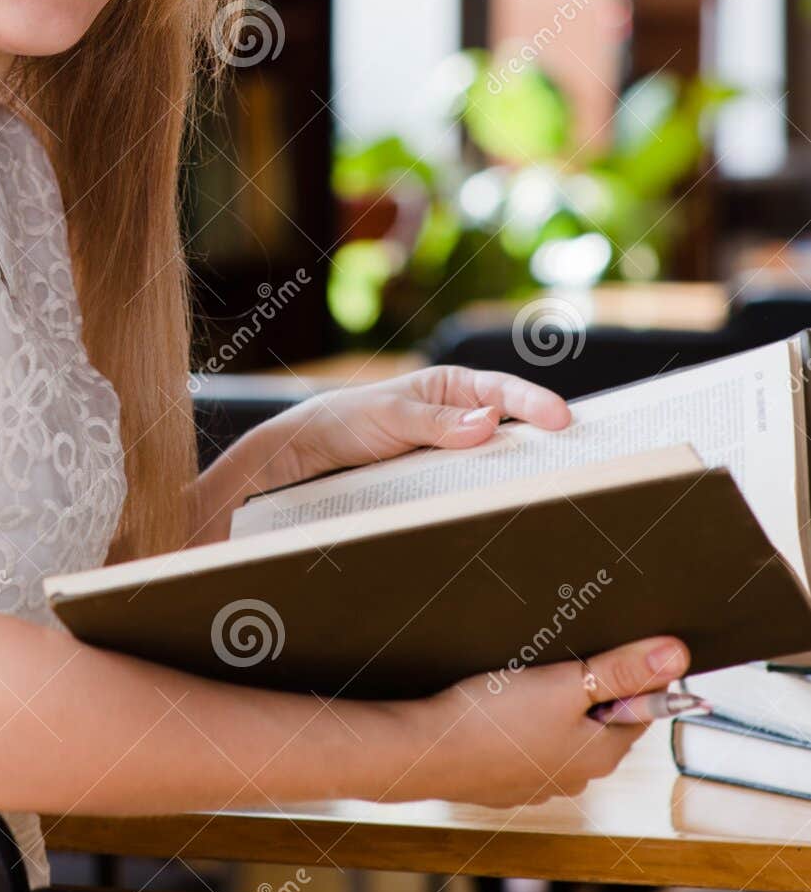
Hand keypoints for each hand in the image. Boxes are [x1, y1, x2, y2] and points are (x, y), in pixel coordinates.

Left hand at [250, 364, 572, 493]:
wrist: (314, 452)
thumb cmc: (350, 419)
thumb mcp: (391, 416)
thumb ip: (435, 421)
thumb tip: (487, 422)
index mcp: (453, 386)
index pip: (502, 391)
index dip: (534, 403)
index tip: (560, 419)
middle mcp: (461, 416)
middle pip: (512, 428)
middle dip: (543, 440)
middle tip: (578, 457)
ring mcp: (456, 450)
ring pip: (498, 460)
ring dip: (520, 471)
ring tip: (554, 484)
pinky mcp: (444, 480)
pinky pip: (476, 484)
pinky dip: (493, 492)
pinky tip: (508, 505)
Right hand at [380, 636, 690, 806]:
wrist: (423, 753)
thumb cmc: (491, 721)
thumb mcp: (564, 684)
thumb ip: (620, 670)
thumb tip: (677, 655)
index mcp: (601, 753)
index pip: (641, 709)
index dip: (631, 675)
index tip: (609, 649)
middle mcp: (576, 776)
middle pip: (600, 722)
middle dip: (588, 690)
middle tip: (560, 658)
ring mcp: (537, 783)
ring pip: (560, 735)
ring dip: (552, 709)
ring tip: (524, 680)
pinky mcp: (502, 780)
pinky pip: (524, 747)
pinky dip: (518, 727)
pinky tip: (496, 708)